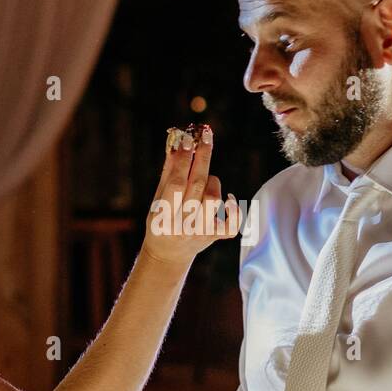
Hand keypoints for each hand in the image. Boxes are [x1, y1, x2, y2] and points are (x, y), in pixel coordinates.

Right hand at [141, 125, 240, 265]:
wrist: (169, 254)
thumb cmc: (161, 219)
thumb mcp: (157, 198)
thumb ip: (168, 172)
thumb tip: (177, 141)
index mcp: (164, 215)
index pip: (177, 183)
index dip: (183, 160)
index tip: (188, 139)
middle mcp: (183, 225)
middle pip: (198, 186)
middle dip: (203, 158)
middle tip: (206, 136)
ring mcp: (201, 233)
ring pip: (214, 198)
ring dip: (212, 181)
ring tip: (205, 180)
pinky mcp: (215, 236)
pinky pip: (232, 223)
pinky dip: (234, 208)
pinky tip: (229, 200)